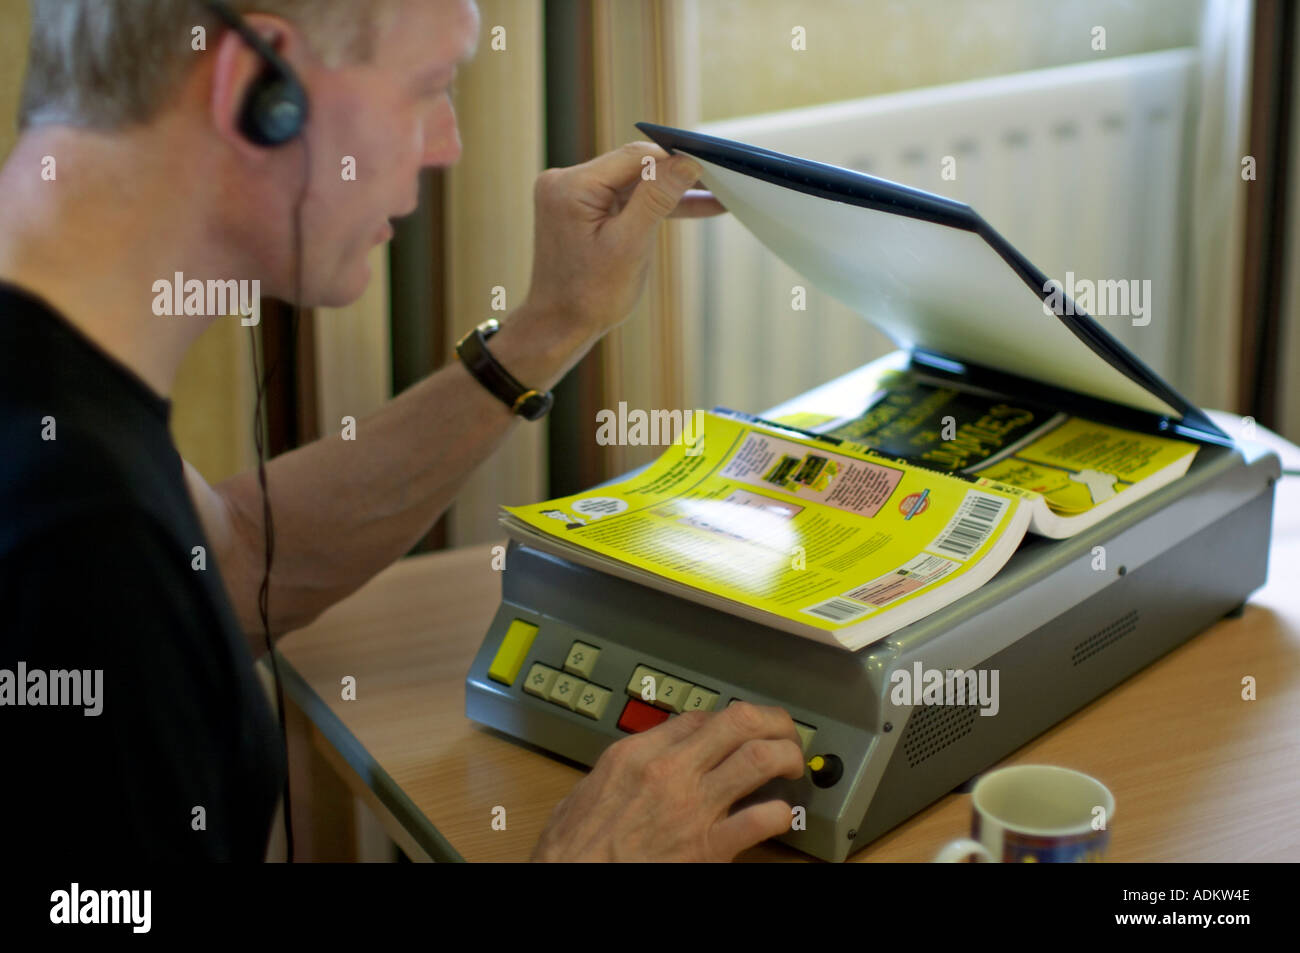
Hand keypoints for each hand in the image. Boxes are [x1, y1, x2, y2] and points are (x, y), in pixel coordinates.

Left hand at [523, 141, 724, 335]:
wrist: (560, 326)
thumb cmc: (590, 296)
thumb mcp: (631, 245)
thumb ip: (657, 198)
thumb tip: (686, 162)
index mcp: (571, 186)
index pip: (635, 157)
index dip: (675, 160)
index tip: (712, 166)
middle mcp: (565, 182)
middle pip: (633, 166)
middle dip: (675, 175)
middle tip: (720, 178)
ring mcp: (571, 195)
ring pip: (632, 182)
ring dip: (668, 192)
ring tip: (714, 194)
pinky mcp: (582, 209)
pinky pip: (624, 199)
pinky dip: (652, 206)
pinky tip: (690, 206)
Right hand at [530, 701, 804, 861]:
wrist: (572, 880)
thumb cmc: (572, 849)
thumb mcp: (588, 790)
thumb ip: (622, 769)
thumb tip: (642, 761)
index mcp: (636, 754)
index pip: (698, 717)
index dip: (726, 720)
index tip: (735, 732)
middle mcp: (669, 770)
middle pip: (737, 721)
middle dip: (771, 721)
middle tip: (784, 731)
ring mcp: (693, 806)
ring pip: (758, 758)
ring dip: (786, 755)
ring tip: (794, 763)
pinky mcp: (709, 846)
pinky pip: (762, 818)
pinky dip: (781, 813)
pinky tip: (782, 815)